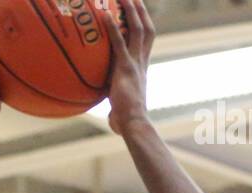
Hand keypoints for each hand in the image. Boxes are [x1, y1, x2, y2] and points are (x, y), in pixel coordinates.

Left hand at [105, 0, 154, 135]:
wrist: (134, 123)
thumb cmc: (126, 120)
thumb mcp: (121, 105)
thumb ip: (116, 103)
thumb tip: (110, 114)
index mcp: (142, 67)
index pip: (147, 39)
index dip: (144, 22)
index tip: (137, 10)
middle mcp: (142, 61)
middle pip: (145, 28)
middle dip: (140, 10)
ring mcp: (135, 63)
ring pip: (137, 29)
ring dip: (130, 10)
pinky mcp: (125, 67)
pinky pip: (118, 42)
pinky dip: (112, 27)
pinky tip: (104, 14)